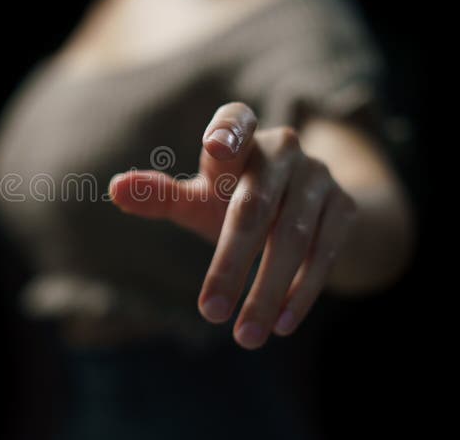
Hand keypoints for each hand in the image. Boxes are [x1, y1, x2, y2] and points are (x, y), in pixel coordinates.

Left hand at [109, 102, 357, 349]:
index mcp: (242, 137)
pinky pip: (324, 253)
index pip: (235, 123)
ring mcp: (319, 177)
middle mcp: (284, 149)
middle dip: (231, 263)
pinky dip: (302, 291)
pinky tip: (281, 324)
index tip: (216, 147)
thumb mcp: (200, 198)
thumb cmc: (236, 200)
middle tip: (209, 313)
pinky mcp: (345, 207)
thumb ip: (159, 196)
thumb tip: (115, 189)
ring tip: (246, 337)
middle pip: (254, 206)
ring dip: (267, 291)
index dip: (228, 132)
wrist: (310, 208)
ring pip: (292, 237)